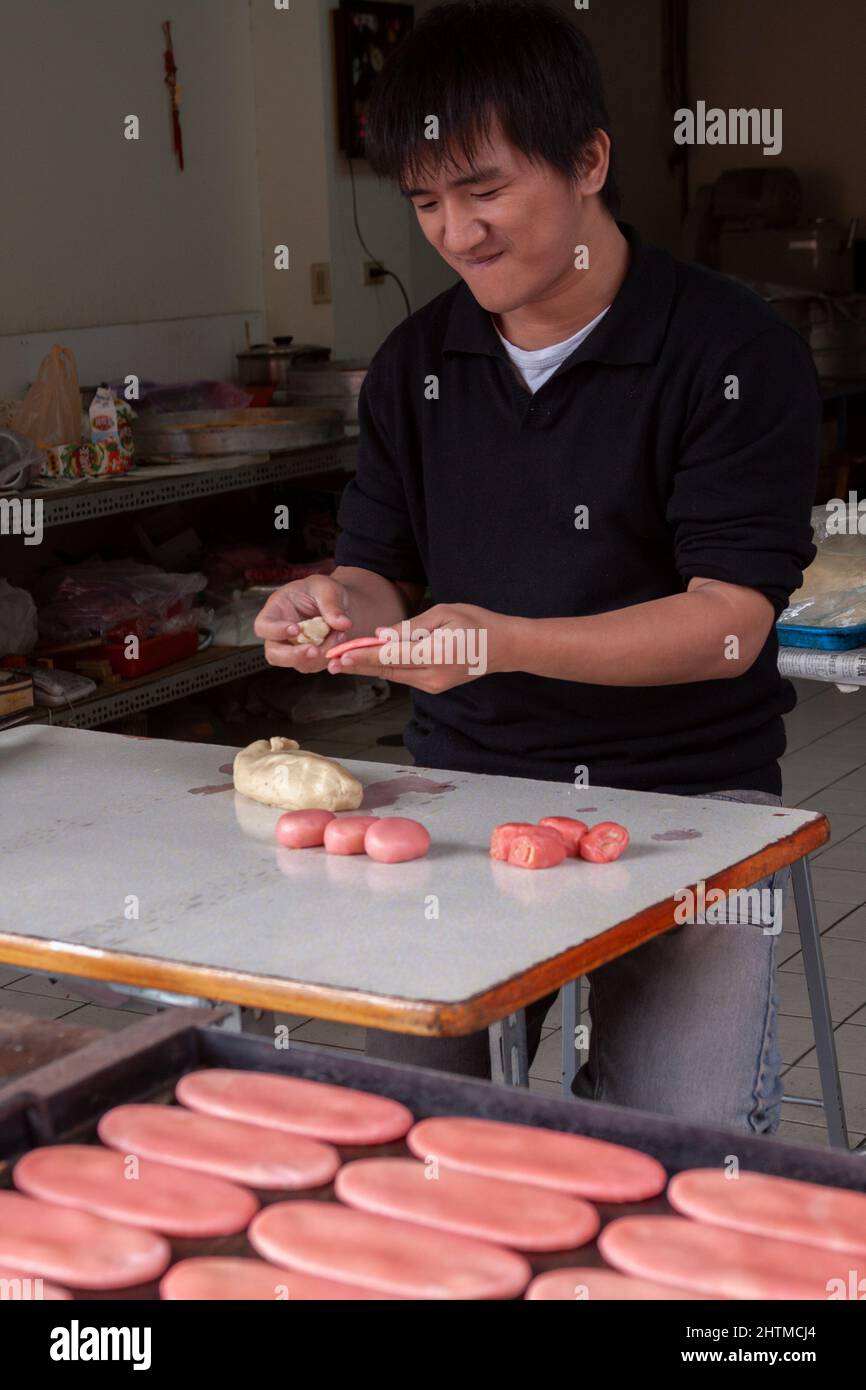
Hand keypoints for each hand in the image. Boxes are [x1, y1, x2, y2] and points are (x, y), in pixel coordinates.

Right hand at [254, 576, 353, 670]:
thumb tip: (343, 624)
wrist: (338, 603)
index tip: (296, 629)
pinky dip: (329, 657)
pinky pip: (315, 664)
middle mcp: (281, 633)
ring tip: (339, 635)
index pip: (263, 626)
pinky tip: (341, 641)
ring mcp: (294, 648)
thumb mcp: (327, 589)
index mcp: (276, 610)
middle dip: (293, 655)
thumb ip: (332, 605)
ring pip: (297, 663)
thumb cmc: (323, 591)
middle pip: (274, 654)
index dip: (275, 631)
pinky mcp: (309, 658)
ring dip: (319, 655)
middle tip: (314, 650)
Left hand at [327, 602, 524, 691]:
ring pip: (393, 675)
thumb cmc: (477, 624)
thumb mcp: (444, 615)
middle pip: (386, 671)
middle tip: (330, 663)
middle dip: (357, 666)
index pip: (390, 657)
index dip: (362, 656)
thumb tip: (382, 635)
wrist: (504, 648)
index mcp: (434, 656)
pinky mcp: (433, 686)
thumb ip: (411, 627)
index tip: (340, 656)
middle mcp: (431, 677)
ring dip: (368, 668)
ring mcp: (432, 685)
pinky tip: (369, 662)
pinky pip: (404, 676)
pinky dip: (385, 668)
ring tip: (342, 662)